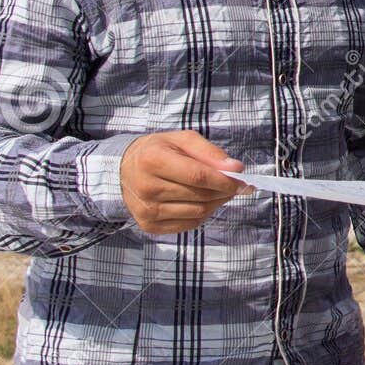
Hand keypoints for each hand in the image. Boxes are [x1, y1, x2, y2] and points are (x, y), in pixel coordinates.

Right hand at [120, 131, 246, 235]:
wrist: (122, 169)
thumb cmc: (158, 151)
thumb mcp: (182, 140)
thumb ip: (210, 152)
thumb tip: (236, 168)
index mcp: (153, 160)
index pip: (198, 176)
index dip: (224, 180)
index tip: (242, 181)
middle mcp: (146, 187)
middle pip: (200, 196)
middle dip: (224, 191)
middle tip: (235, 185)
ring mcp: (146, 210)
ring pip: (198, 212)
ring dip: (216, 203)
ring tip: (219, 192)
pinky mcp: (149, 225)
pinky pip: (188, 224)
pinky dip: (203, 214)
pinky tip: (203, 202)